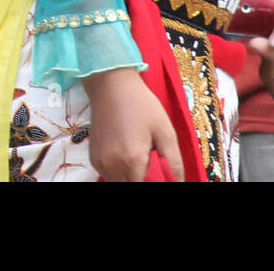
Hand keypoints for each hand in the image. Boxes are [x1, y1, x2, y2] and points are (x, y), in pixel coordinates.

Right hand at [83, 66, 184, 181]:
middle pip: (130, 187)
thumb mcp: (164, 129)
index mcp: (133, 160)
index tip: (159, 171)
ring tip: (139, 156)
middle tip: (150, 161)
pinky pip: (108, 175)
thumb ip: (173, 161)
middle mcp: (113, 166)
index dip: (155, 182)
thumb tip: (180, 181)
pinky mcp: (93, 159)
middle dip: (143, 180)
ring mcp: (101, 163)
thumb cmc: (141, 104)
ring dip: (130, 177)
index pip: (143, 187)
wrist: (111, 86)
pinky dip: (119, 172)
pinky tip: (126, 153)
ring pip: (118, 183)